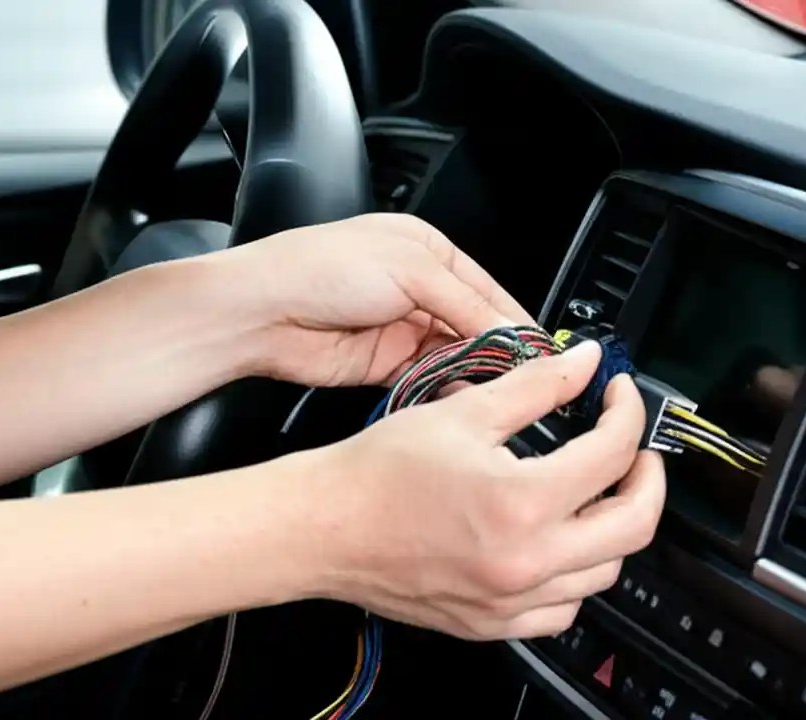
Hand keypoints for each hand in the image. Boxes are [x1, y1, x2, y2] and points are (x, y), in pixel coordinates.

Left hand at [220, 213, 533, 386]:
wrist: (261, 312)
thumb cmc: (322, 268)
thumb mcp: (411, 271)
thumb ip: (467, 304)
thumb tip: (513, 331)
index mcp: (428, 251)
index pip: (489, 290)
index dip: (516, 320)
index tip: (544, 351)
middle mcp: (418, 288)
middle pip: (476, 325)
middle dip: (500, 350)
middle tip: (528, 377)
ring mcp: (401, 329)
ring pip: (456, 356)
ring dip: (475, 373)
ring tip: (500, 391)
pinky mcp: (386, 366)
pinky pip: (430, 380)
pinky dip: (447, 389)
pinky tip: (463, 397)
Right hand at [288, 341, 665, 639]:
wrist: (324, 527)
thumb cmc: (377, 474)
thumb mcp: (464, 411)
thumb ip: (537, 385)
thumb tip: (584, 362)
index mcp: (521, 502)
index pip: (612, 454)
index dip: (628, 413)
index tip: (618, 396)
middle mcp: (526, 561)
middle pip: (635, 524)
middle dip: (648, 477)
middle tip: (634, 450)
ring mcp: (512, 600)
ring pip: (606, 571)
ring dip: (616, 526)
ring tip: (598, 491)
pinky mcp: (494, 623)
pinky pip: (564, 609)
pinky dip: (578, 575)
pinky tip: (562, 543)